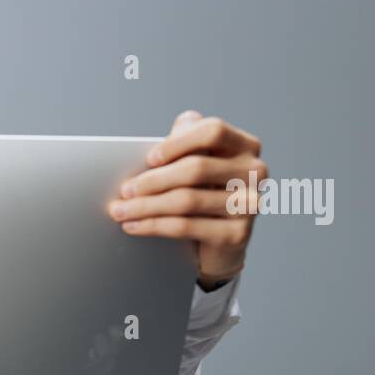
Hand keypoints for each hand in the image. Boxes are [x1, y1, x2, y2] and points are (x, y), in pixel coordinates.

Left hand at [107, 110, 264, 287]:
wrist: (219, 242)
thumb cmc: (202, 194)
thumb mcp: (194, 164)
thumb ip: (182, 143)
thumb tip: (148, 151)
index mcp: (245, 145)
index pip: (212, 131)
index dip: (178, 143)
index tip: (149, 158)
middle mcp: (254, 171)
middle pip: (196, 168)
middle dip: (153, 180)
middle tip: (124, 190)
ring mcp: (250, 204)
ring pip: (187, 200)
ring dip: (146, 206)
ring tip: (120, 210)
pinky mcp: (237, 234)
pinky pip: (186, 227)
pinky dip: (153, 226)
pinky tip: (133, 226)